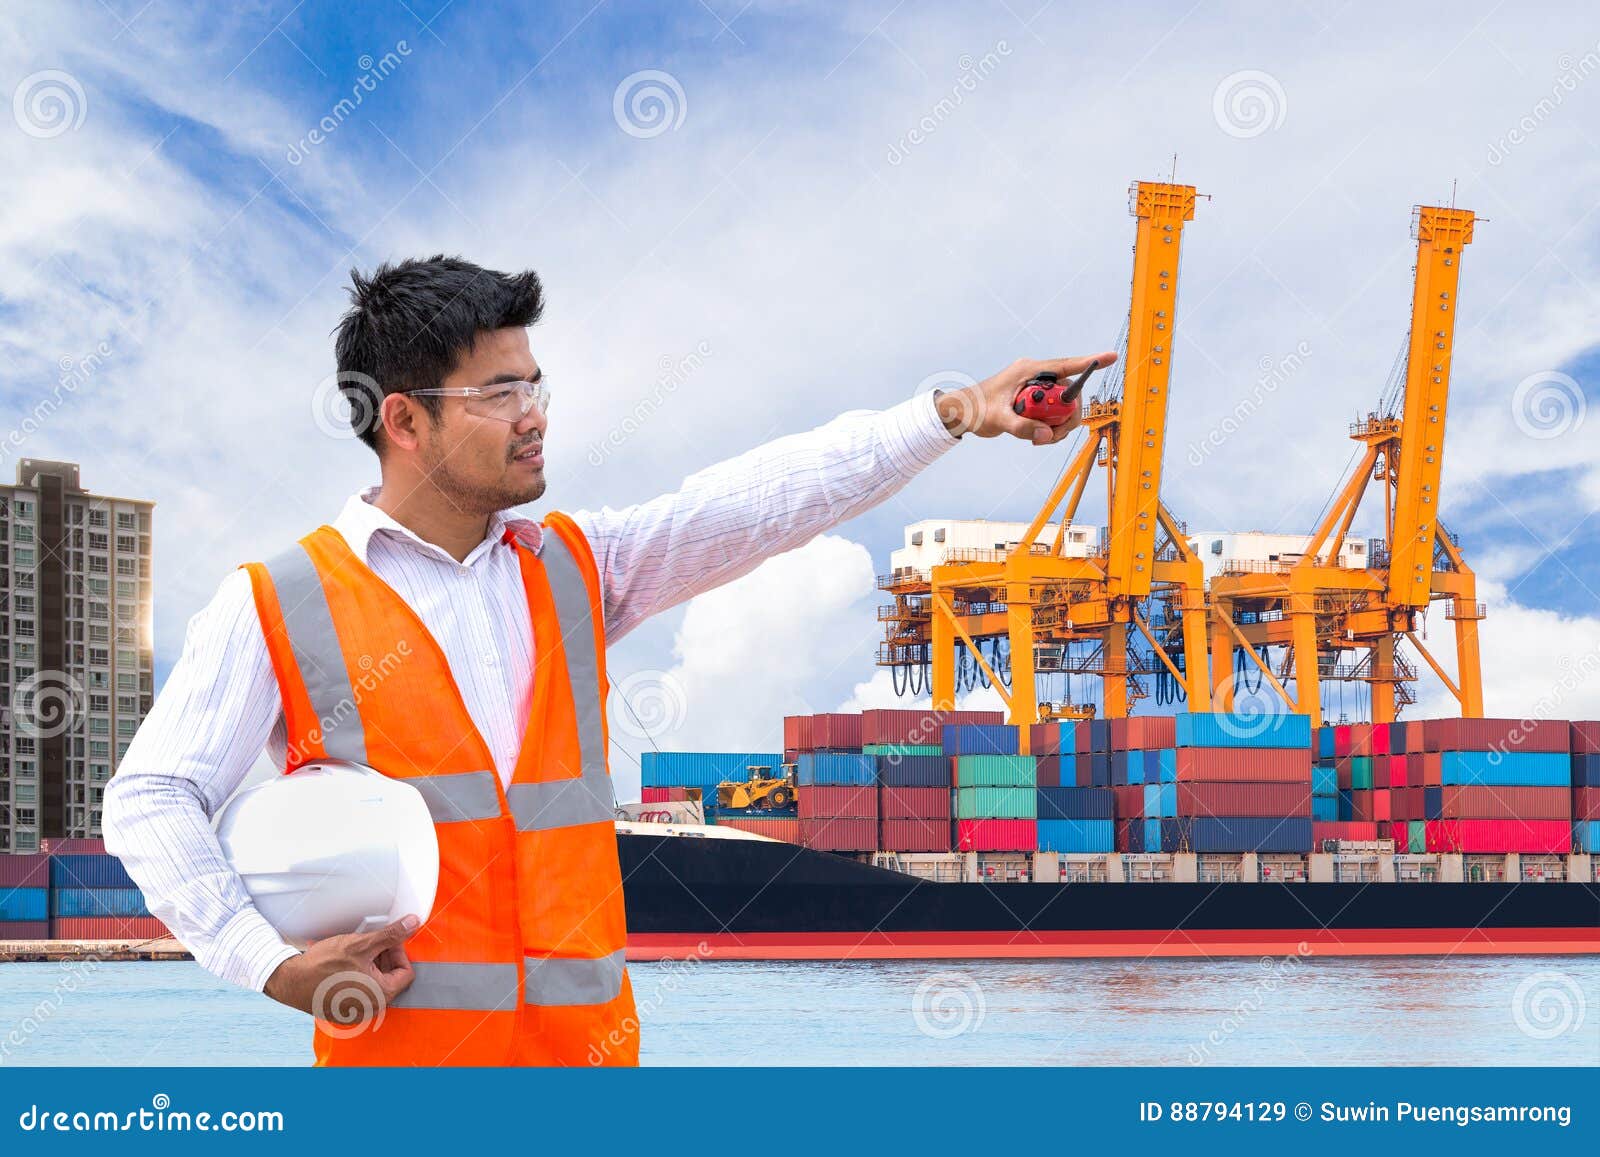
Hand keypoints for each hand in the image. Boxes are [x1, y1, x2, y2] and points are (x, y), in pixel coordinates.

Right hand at [263, 915, 418, 1026]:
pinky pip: (360, 992)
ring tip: (354, 953)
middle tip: (369, 945)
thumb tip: (413, 924)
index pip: (406, 971)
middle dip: (383, 958)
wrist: (290, 981)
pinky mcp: (344, 1011)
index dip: (397, 952)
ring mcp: (357, 1012)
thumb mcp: (361, 945)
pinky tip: (345, 966)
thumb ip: (391, 935)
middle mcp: (372, 1008)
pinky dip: (357, 977)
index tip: (385, 941)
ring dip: (370, 966)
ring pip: (374, 984)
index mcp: (382, 995)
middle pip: (391, 978)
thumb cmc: (323, 965)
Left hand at [935, 352, 1117, 443]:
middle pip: (1068, 392)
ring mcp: (1035, 389)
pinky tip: (1035, 437)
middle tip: (1055, 434)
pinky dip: (1049, 428)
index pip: (1065, 364)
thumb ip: (1022, 428)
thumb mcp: (998, 420)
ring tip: (1040, 439)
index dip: (1090, 362)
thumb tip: (1047, 435)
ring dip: (1058, 425)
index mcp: (1028, 370)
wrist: (963, 413)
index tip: (1111, 357)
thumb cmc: (976, 409)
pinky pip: (1052, 414)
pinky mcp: (1034, 402)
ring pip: (1062, 405)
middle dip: (1068, 414)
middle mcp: (1035, 376)